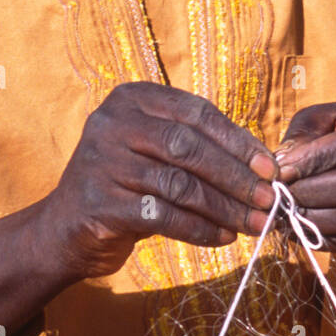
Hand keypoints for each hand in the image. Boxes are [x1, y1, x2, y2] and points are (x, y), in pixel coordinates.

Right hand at [42, 82, 278, 279]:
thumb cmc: (127, 186)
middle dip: (235, 176)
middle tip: (268, 199)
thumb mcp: (156, 153)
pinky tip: (223, 237)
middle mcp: (112, 123)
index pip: (195, 112)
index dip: (237, 140)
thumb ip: (198, 148)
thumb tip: (264, 165)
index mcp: (130, 98)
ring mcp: (101, 162)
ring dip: (224, 207)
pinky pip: (162, 216)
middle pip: (188, 147)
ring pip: (179, 184)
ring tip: (253, 223)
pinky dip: (199, 229)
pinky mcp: (99, 203)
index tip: (270, 168)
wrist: (66, 228)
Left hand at [275, 91, 335, 256]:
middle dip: (317, 192)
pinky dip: (332, 240)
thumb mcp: (318, 119)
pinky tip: (306, 229)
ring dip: (320, 220)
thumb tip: (282, 172)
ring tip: (289, 213)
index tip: (283, 171)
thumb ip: (301, 140)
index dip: (318, 160)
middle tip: (283, 196)